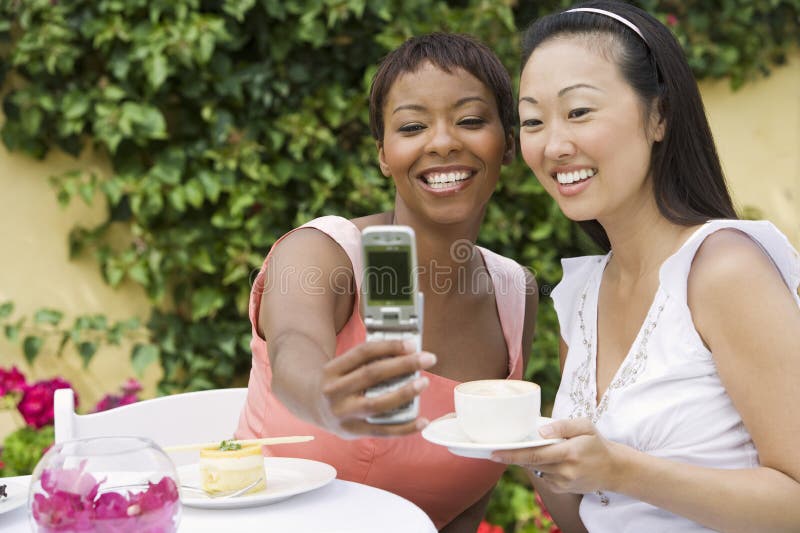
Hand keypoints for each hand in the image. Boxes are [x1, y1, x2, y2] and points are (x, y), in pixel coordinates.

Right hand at [318, 338, 436, 438]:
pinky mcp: (352, 432)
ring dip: (405, 392)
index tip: (412, 344)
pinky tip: (422, 421)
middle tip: (427, 358)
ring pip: (377, 404)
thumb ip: (366, 361)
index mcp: (332, 370)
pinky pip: (383, 431)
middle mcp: (334, 392)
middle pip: (372, 375)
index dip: (389, 346)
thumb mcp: (342, 366)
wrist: (310, 406)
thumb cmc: (337, 382)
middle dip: (403, 365)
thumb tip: (406, 354)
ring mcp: (343, 414)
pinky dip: (405, 428)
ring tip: (424, 382)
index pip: (363, 353)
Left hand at [490, 418, 624, 494]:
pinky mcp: (562, 490)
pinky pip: (544, 477)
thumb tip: (540, 430)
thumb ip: (562, 425)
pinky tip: (553, 461)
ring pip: (536, 470)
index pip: (535, 455)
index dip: (512, 455)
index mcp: (569, 453)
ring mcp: (563, 483)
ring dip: (531, 460)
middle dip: (515, 456)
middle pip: (531, 463)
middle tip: (500, 448)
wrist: (614, 469)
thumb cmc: (597, 444)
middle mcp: (565, 471)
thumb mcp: (585, 426)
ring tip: (540, 449)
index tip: (494, 453)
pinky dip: (542, 468)